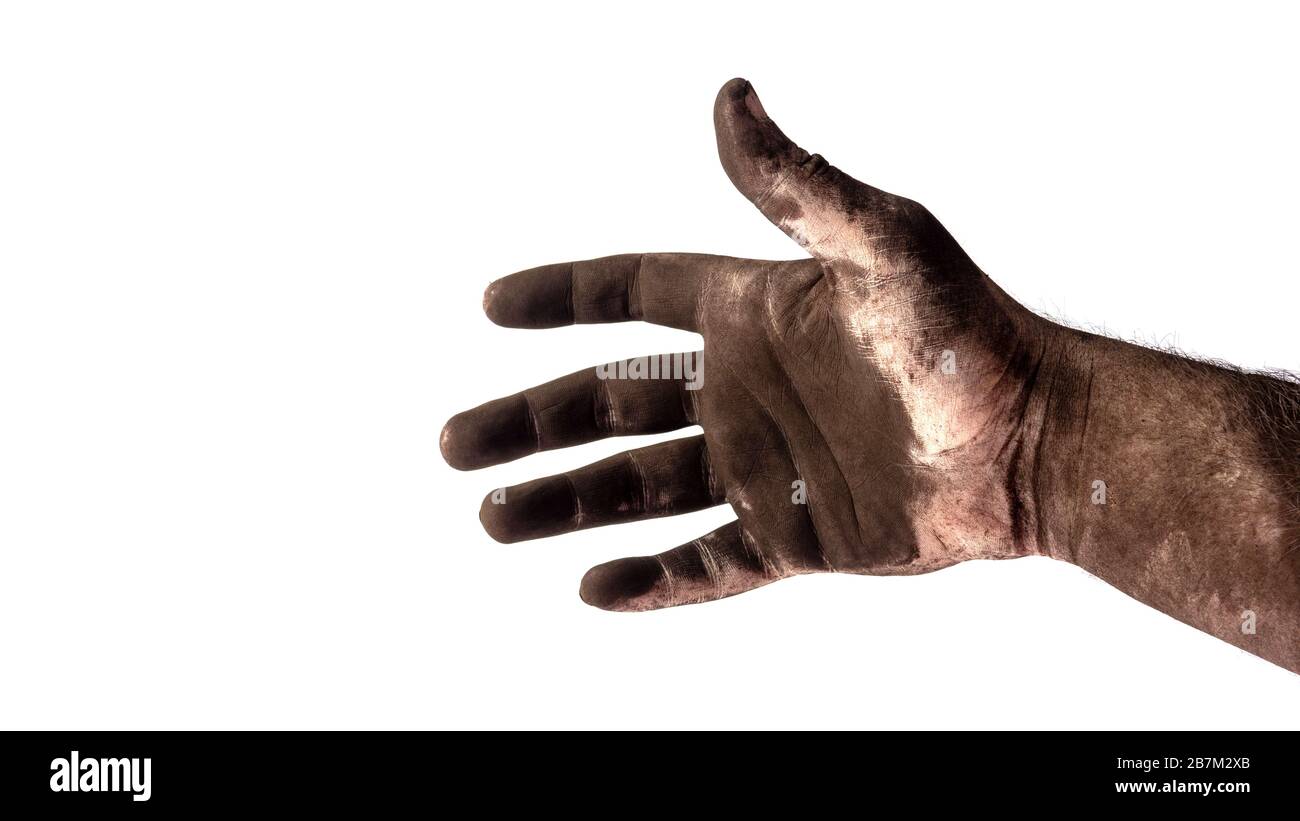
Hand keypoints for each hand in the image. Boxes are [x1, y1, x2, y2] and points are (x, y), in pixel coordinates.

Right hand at [441, 78, 1075, 610]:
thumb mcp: (879, 244)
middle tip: (453, 445)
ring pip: (638, 490)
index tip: (493, 306)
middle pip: (607, 405)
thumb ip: (795, 185)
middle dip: (528, 423)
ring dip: (565, 504)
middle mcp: (743, 389)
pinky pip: (707, 563)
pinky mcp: (793, 536)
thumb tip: (726, 93)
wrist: (1036, 442)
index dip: (562, 298)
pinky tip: (597, 589)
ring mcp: (762, 467)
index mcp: (749, 314)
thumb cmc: (968, 332)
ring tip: (493, 519)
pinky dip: (654, 581)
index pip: (632, 296)